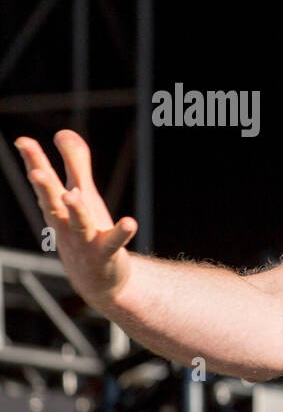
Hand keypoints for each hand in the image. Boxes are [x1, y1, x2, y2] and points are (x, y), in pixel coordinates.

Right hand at [14, 130, 137, 308]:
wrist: (97, 279)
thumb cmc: (86, 231)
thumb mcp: (82, 195)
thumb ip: (75, 164)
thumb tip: (63, 132)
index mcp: (58, 207)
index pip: (44, 182)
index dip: (34, 162)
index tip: (23, 141)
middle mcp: (66, 223)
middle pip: (53, 202)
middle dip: (45, 188)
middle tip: (36, 172)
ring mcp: (85, 240)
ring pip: (79, 223)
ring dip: (76, 210)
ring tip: (73, 195)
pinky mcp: (106, 254)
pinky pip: (114, 242)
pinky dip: (121, 233)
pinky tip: (130, 222)